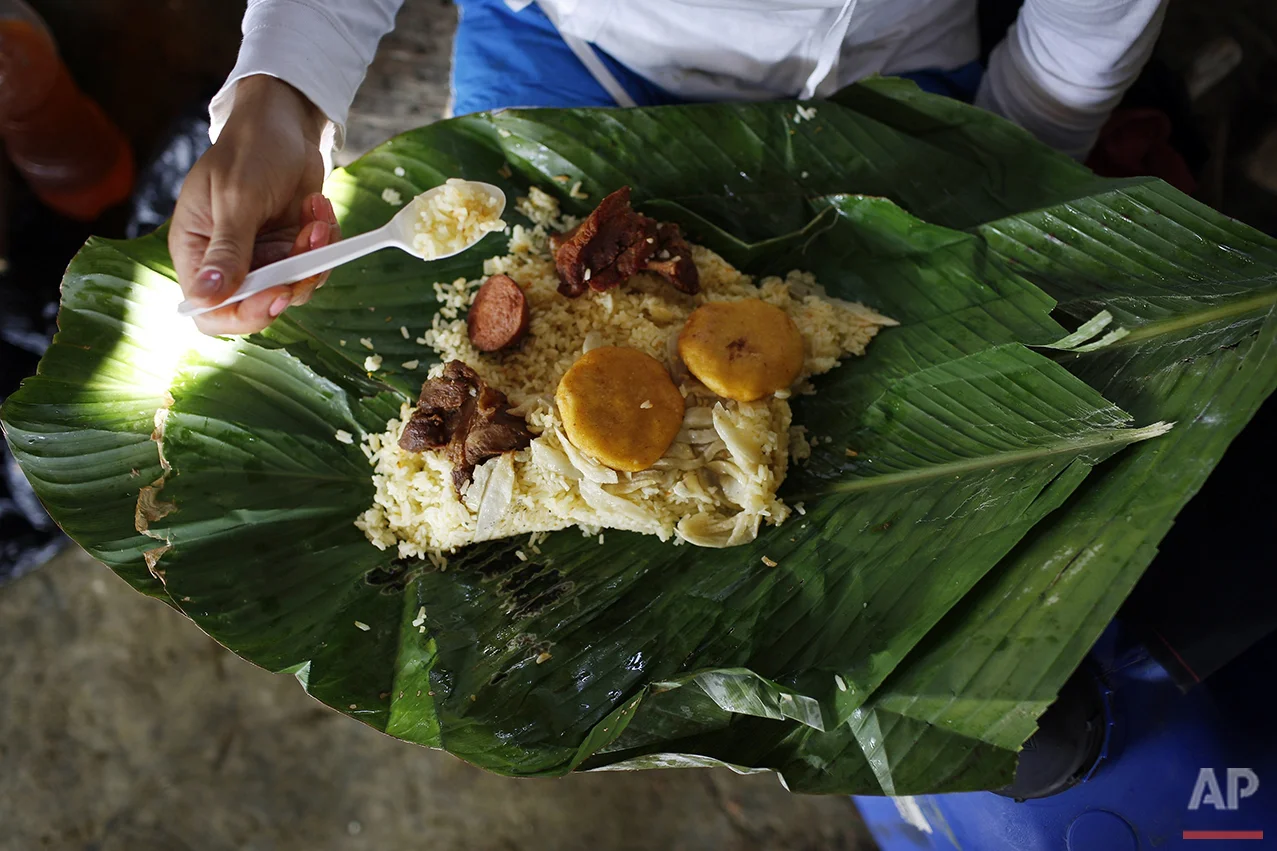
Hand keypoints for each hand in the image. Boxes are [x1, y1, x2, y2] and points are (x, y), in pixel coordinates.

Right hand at [169, 75, 339, 334]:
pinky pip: (314, 265)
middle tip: (310, 245)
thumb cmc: (248, 151)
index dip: (243, 315)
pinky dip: (324, 242)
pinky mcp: (290, 247)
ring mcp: (262, 256)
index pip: (210, 311)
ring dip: (314, 255)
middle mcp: (227, 261)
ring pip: (294, 286)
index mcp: (196, 251)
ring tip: (317, 215)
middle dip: (292, 279)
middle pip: (259, 304)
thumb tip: (205, 297)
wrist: (284, 123)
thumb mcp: (236, 198)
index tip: (277, 295)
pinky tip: (319, 208)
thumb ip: (228, 250)